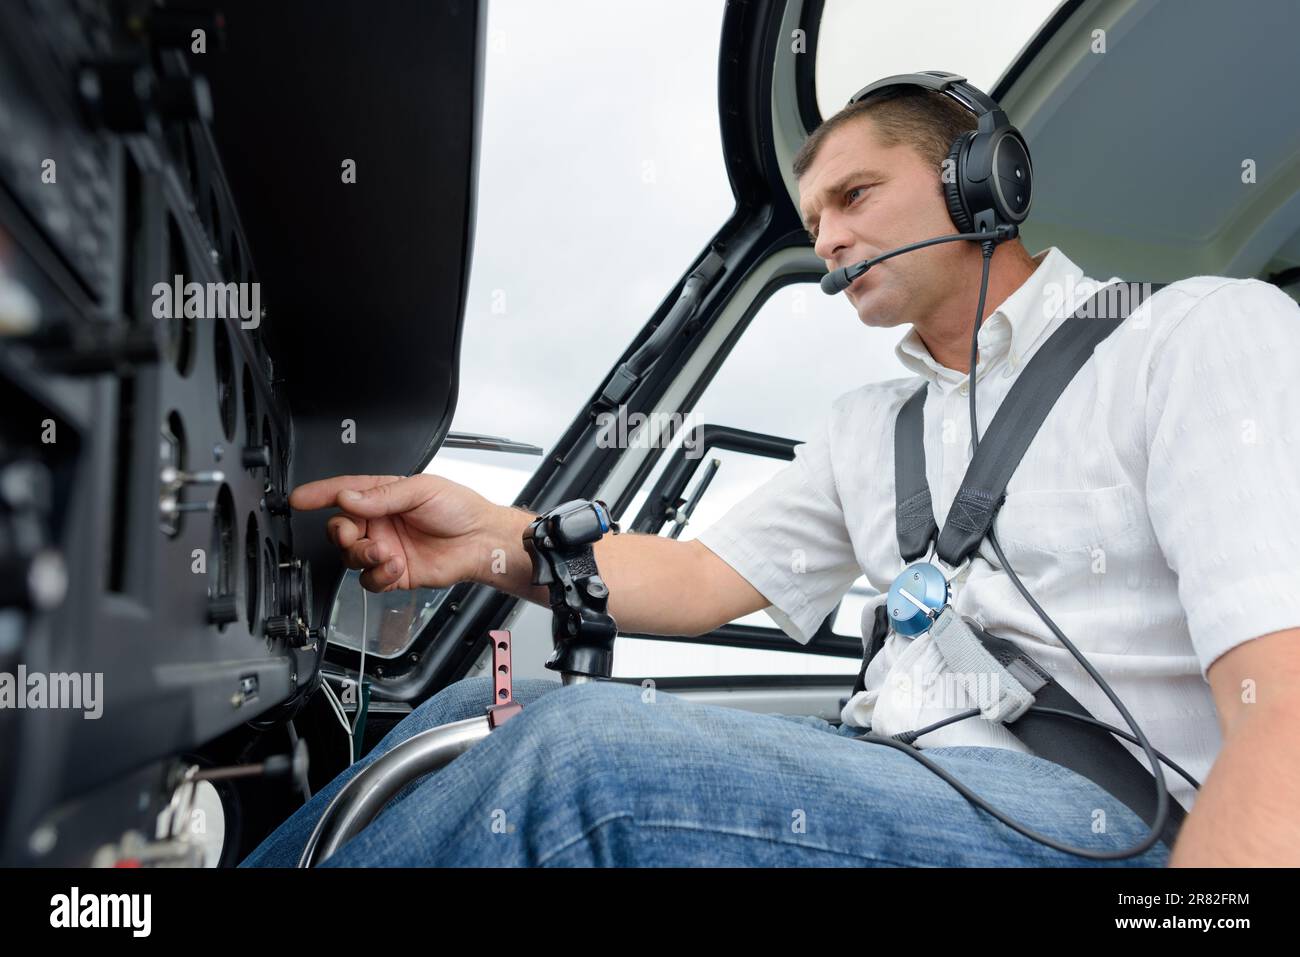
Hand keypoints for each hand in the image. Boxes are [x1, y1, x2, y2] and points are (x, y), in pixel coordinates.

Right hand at [288, 473, 500, 592]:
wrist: (481, 541)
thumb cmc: (460, 509)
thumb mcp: (421, 490)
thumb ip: (382, 496)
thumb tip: (348, 498)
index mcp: (384, 496)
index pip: (344, 493)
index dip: (319, 495)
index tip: (298, 499)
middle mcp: (380, 522)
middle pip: (340, 529)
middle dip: (342, 533)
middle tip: (355, 534)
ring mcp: (385, 549)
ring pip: (350, 557)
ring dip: (362, 556)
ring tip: (384, 552)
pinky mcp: (393, 573)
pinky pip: (369, 579)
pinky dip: (377, 575)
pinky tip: (395, 566)